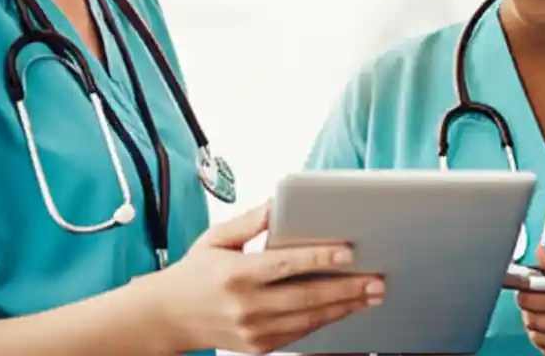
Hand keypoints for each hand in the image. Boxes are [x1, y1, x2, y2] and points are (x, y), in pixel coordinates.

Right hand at [146, 202, 383, 354]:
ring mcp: (253, 331)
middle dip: (346, 289)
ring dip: (345, 307)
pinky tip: (347, 308)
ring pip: (309, 319)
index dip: (319, 259)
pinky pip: (300, 333)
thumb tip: (280, 202)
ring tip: (372, 294)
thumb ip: (250, 221)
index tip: (349, 253)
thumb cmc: (195, 272)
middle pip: (306, 297)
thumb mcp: (216, 238)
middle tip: (377, 280)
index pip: (285, 265)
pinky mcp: (259, 346)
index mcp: (235, 274)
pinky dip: (326, 320)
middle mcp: (245, 306)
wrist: (167, 318)